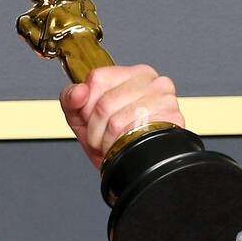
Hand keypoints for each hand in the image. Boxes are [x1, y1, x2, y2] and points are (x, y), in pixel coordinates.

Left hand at [60, 64, 183, 170]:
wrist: (131, 167)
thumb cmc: (110, 139)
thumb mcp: (82, 117)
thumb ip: (71, 99)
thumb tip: (78, 92)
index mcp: (131, 73)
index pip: (97, 78)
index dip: (86, 105)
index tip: (90, 118)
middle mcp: (150, 80)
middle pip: (104, 102)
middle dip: (94, 128)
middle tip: (100, 137)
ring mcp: (163, 98)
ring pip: (116, 120)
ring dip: (105, 140)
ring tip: (110, 143)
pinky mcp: (170, 118)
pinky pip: (132, 132)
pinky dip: (119, 145)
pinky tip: (123, 145)